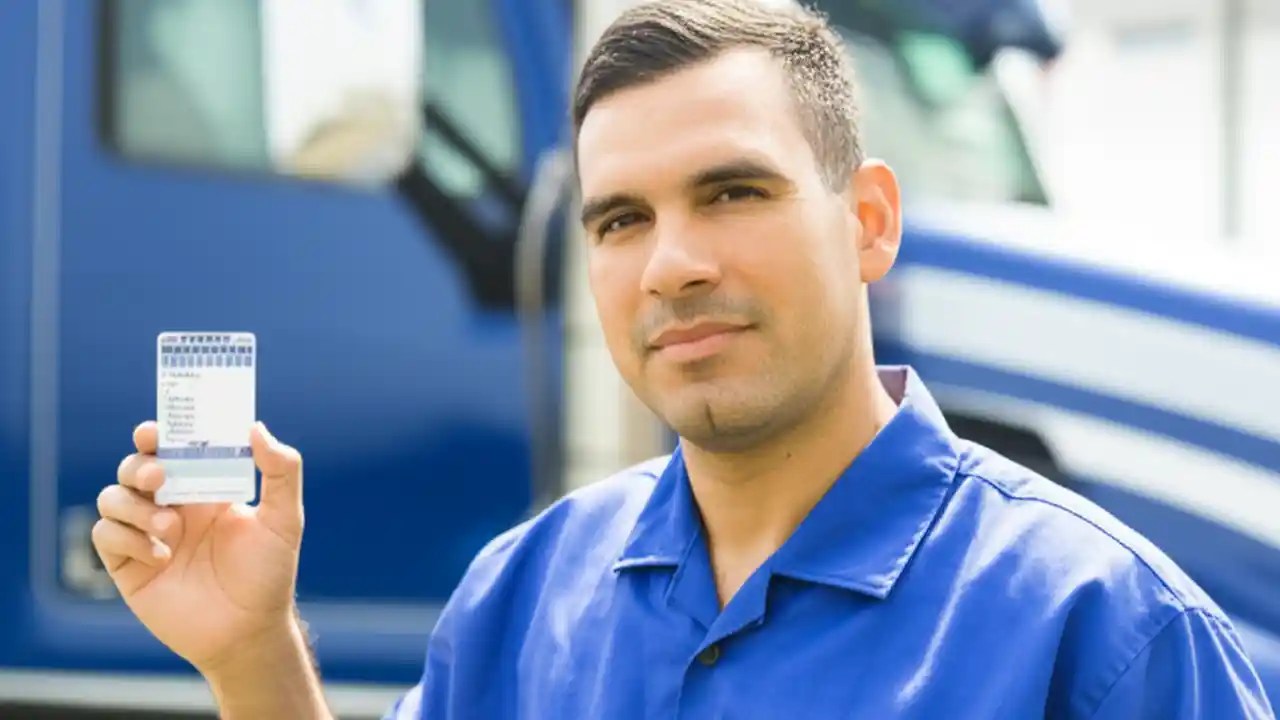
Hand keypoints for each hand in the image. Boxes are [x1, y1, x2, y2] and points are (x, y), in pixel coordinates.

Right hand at [93, 421, 304, 674]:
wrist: (248, 631)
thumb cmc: (268, 573)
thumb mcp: (284, 519)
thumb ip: (282, 471)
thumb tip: (256, 428)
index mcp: (204, 487)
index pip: (172, 449)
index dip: (159, 434)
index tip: (157, 429)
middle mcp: (171, 506)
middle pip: (134, 467)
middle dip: (138, 464)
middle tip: (158, 476)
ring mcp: (147, 534)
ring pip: (112, 497)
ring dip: (134, 505)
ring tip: (170, 527)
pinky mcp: (129, 565)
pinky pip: (105, 535)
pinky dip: (126, 537)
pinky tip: (161, 556)